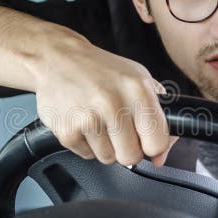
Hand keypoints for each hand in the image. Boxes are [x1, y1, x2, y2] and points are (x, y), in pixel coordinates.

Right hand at [34, 36, 176, 166]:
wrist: (56, 58)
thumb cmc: (99, 69)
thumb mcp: (138, 77)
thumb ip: (156, 114)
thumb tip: (161, 155)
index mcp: (137, 90)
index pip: (157, 142)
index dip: (152, 147)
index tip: (145, 141)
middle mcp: (113, 103)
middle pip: (131, 157)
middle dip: (126, 148)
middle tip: (117, 129)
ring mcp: (88, 118)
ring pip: (108, 159)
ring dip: (105, 146)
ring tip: (97, 121)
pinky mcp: (67, 131)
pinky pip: (87, 155)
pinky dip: (86, 144)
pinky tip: (82, 122)